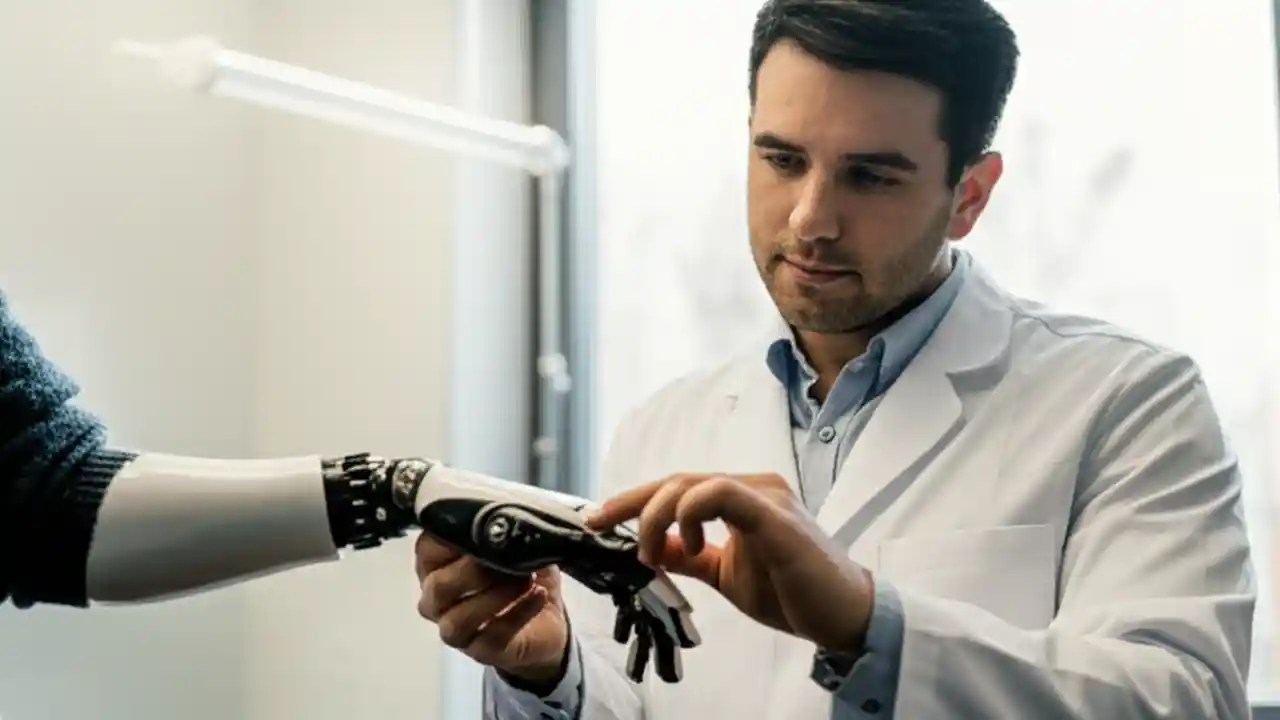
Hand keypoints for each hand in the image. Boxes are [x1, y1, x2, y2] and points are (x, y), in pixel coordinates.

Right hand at [415, 532, 569, 688]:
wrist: (545, 619)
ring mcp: (453, 628)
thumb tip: (519, 514)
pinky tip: (539, 595)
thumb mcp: (516, 544)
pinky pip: (491, 636)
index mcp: (435, 564)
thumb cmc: (519, 573)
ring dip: (496, 596)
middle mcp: (434, 598)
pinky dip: (519, 613)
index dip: (456, 539)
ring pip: (457, 619)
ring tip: (527, 579)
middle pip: (438, 586)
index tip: (489, 528)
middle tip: (511, 559)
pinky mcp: (479, 651)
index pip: (427, 548)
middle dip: (476, 570)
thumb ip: (507, 527)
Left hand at [586, 473, 873, 653]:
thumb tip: (648, 546)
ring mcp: (765, 496)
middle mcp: (752, 486)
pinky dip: (692, 513)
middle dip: (630, 502)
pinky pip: (721, 494)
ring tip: (649, 550)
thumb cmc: (790, 591)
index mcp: (739, 496)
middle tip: (601, 525)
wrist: (843, 614)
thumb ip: (688, 555)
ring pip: (692, 483)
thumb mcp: (723, 572)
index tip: (596, 519)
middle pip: (676, 479)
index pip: (676, 486)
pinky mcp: (775, 515)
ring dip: (657, 514)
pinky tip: (689, 544)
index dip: (632, 499)